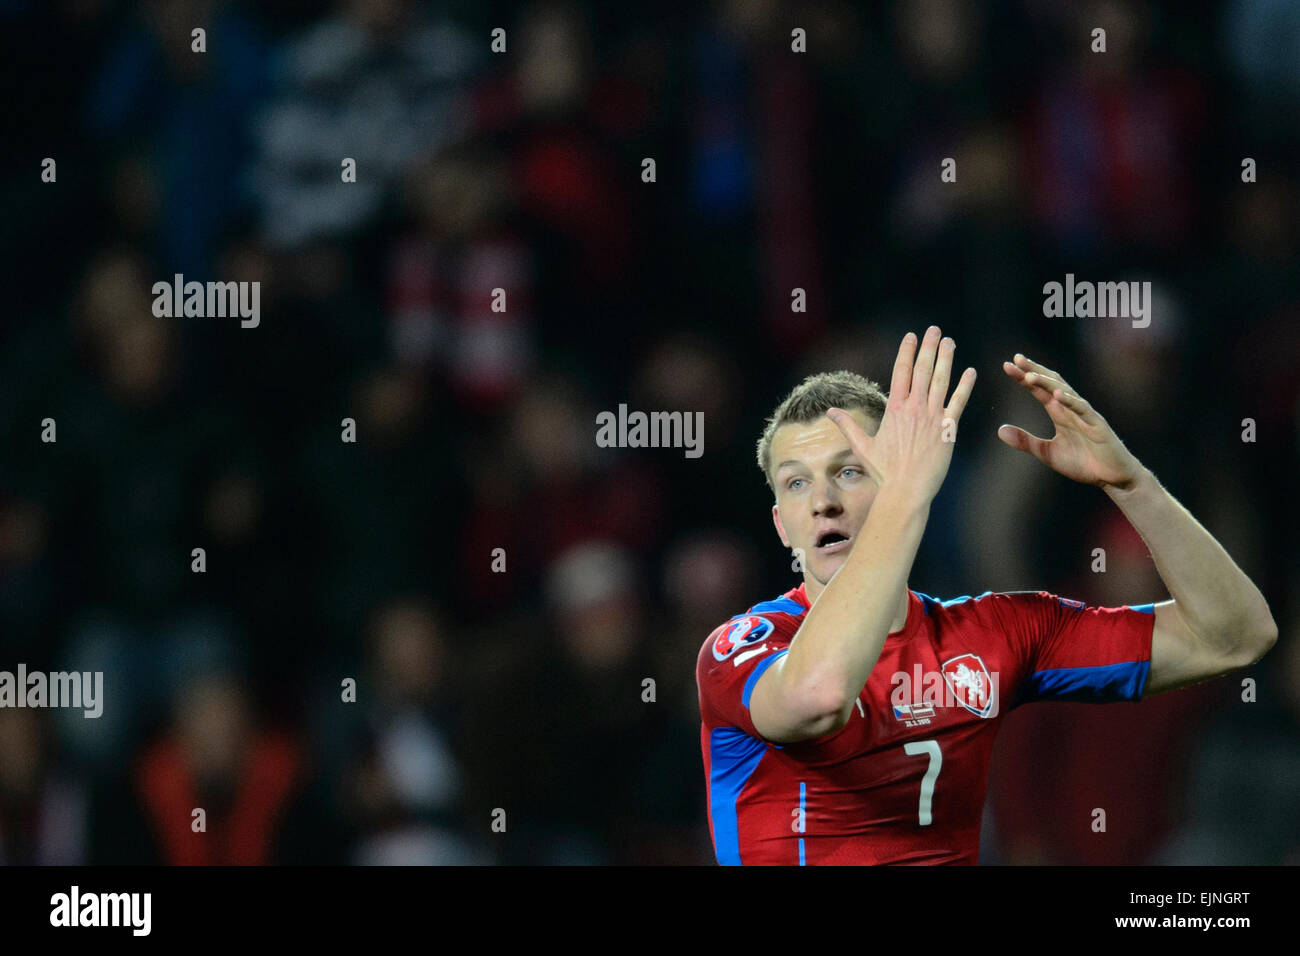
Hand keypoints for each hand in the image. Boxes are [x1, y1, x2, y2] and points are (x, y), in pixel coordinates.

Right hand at [826, 326, 976, 505]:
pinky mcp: (948, 429)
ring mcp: (932, 418)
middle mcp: (914, 409)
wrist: (906, 489)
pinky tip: (970, 372)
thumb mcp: (863, 446)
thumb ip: (847, 426)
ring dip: (946, 359)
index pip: (901, 372)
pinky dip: (965, 386)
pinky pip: (958, 403)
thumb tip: (829, 412)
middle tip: (935, 330)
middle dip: (929, 348)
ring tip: (950, 342)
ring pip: (941, 381)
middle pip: (923, 370)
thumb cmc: (884, 471)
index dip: (906, 352)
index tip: (911, 336)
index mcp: (894, 410)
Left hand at [998, 353, 1142, 489]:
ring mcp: (1085, 415)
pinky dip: (1070, 401)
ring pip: (1065, 392)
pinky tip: (1057, 395)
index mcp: (1059, 413)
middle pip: (1051, 383)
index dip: (1024, 378)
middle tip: (1016, 359)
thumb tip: (999, 430)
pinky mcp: (1097, 426)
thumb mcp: (1047, 453)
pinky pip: (1082, 410)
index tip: (1007, 365)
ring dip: (1047, 383)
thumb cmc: (1083, 463)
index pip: (1039, 390)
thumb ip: (1025, 441)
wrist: (1112, 478)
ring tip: (1029, 375)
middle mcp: (1071, 409)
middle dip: (1034, 370)